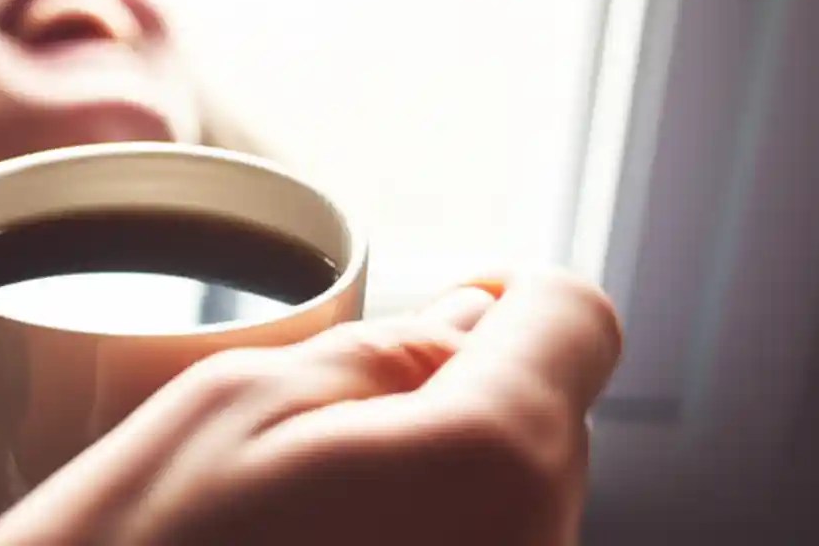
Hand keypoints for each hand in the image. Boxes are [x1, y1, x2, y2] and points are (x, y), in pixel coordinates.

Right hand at [0, 270, 621, 545]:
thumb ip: (383, 351)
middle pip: (548, 418)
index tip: (458, 305)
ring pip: (515, 499)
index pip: (576, 323)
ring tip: (312, 512)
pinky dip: (429, 537)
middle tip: (333, 424)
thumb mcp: (242, 401)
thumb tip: (470, 321)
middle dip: (463, 394)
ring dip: (440, 478)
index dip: (516, 297)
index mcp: (491, 461)